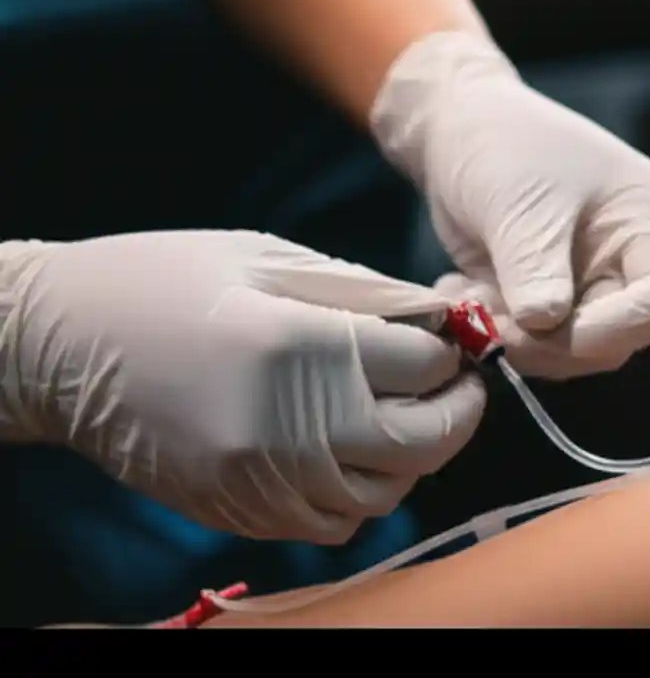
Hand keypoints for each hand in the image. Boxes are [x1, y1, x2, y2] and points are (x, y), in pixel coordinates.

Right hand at [0, 231, 483, 544]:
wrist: (59, 347)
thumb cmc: (165, 281)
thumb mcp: (270, 258)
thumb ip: (365, 294)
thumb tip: (441, 320)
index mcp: (301, 345)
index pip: (424, 366)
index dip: (451, 351)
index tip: (452, 339)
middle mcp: (291, 425)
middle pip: (424, 442)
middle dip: (459, 413)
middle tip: (460, 387)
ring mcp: (264, 478)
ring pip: (387, 493)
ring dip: (414, 457)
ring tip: (407, 417)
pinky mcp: (241, 511)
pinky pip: (335, 522)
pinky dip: (363, 493)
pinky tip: (355, 453)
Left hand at [370, 31, 649, 379]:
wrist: (453, 125)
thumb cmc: (500, 142)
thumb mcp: (518, 203)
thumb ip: (535, 268)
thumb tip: (545, 326)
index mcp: (645, 220)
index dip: (623, 325)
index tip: (555, 328)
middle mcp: (625, 257)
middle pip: (617, 334)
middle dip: (553, 344)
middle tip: (491, 328)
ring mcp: (584, 281)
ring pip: (570, 348)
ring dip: (515, 341)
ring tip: (466, 302)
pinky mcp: (543, 296)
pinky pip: (531, 339)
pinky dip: (493, 330)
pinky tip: (459, 295)